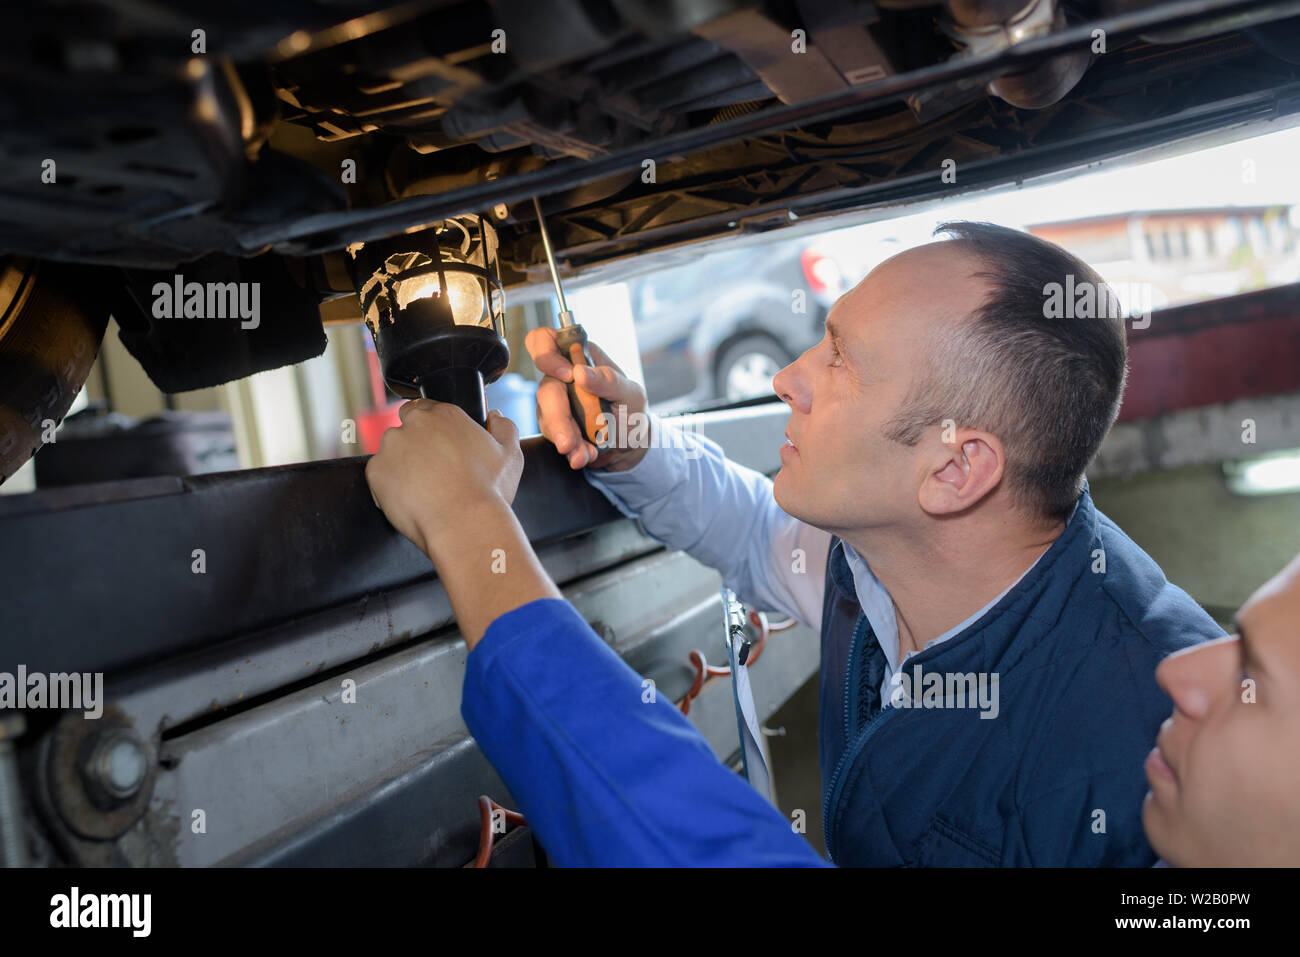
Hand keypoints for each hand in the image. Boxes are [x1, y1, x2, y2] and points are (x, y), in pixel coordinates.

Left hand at [365, 400, 522, 557]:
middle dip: (415, 441)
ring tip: (423, 488)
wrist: (464, 524)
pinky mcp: (376, 471)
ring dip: (401, 462)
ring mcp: (392, 446)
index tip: (439, 446)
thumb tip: (496, 417)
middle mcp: (416, 424)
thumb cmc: (488, 492)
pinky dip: (389, 485)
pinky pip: (379, 474)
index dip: (433, 428)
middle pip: (406, 425)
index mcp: (446, 414)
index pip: (427, 408)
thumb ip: (505, 428)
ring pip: (391, 450)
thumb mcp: (510, 456)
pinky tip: (411, 498)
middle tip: (431, 468)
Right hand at [525, 326, 648, 471]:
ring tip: (586, 453)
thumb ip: (609, 381)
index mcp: (580, 356)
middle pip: (546, 389)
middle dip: (558, 419)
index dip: (546, 354)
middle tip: (571, 441)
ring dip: (566, 439)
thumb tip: (580, 371)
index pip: (545, 341)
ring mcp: (556, 402)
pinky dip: (571, 449)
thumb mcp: (630, 394)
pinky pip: (553, 436)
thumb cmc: (632, 411)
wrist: (631, 445)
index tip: (566, 375)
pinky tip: (585, 454)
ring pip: (546, 417)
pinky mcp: (554, 425)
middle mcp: (562, 376)